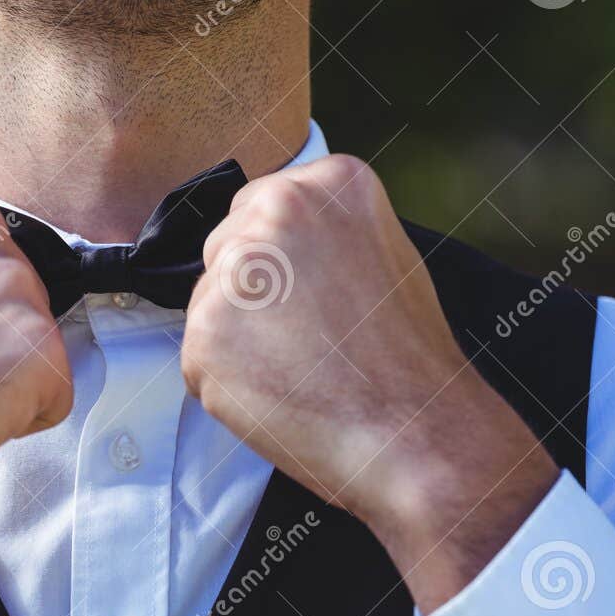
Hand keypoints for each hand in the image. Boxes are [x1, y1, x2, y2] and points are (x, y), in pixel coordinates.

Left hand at [182, 155, 556, 613]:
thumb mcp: (383, 254)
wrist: (416, 432)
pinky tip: (280, 396)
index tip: (311, 298)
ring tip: (301, 370)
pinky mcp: (204, 332)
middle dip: (250, 294)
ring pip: (207, 304)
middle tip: (307, 341)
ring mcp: (236, 271)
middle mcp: (276, 211)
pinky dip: (226, 386)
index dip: (280, 264)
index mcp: (328, 182)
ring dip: (236, 341)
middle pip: (225, 248)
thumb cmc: (408, 358)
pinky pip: (198, 358)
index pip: (260, 208)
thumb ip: (322, 232)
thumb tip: (268, 242)